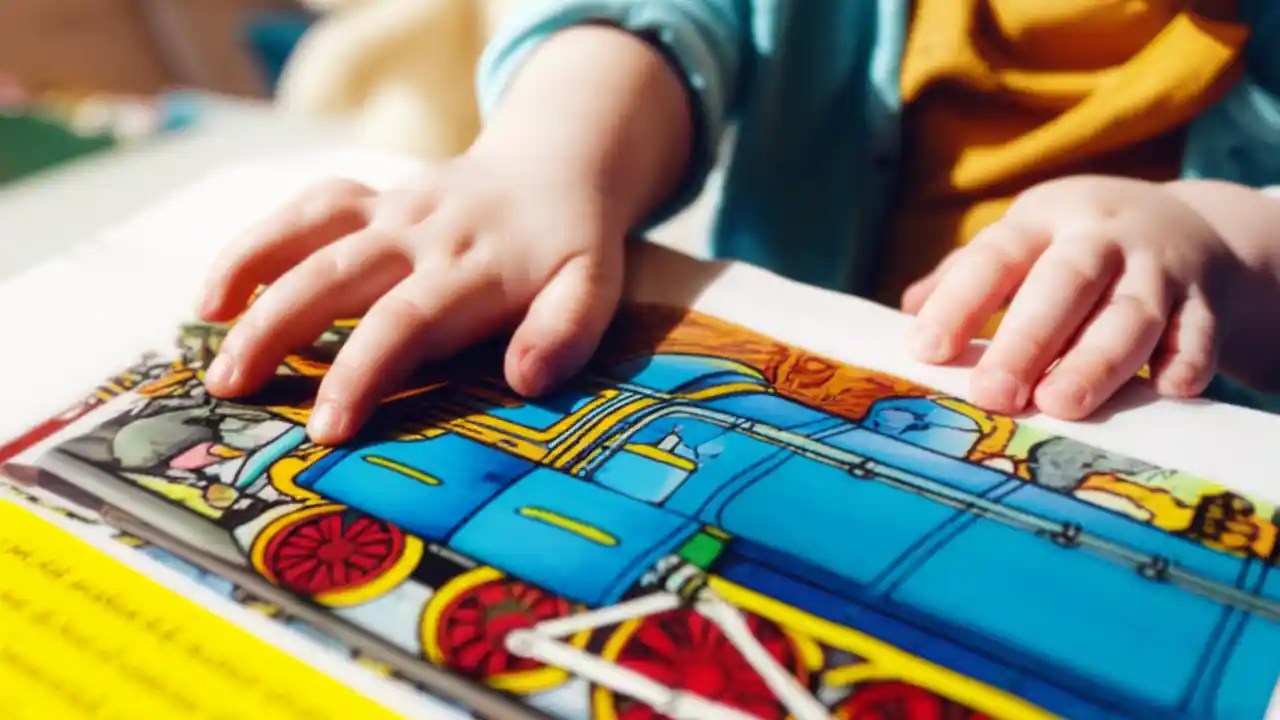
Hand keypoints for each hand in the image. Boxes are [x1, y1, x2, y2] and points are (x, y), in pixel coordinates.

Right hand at [199, 153, 624, 443]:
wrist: (554, 169)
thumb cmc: (570, 249)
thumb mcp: (593, 286)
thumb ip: (568, 329)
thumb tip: (526, 379)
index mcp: (475, 268)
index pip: (405, 322)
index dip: (360, 374)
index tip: (324, 430)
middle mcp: (423, 233)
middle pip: (337, 275)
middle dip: (279, 332)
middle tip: (230, 393)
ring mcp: (390, 208)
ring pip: (308, 235)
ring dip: (250, 282)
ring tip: (207, 350)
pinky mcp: (369, 196)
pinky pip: (307, 208)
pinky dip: (256, 244)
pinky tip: (216, 294)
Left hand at [903, 175, 1242, 418]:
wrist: (1194, 228)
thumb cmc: (1076, 249)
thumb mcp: (1023, 241)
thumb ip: (966, 277)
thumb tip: (907, 312)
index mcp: (1043, 219)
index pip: (995, 257)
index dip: (959, 302)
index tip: (925, 349)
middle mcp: (1103, 236)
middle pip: (1067, 282)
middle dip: (1028, 340)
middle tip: (993, 395)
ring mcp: (1160, 266)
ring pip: (1132, 311)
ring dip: (1098, 360)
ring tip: (1060, 405)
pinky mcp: (1207, 300)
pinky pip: (1199, 330)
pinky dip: (1185, 358)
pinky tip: (1164, 390)